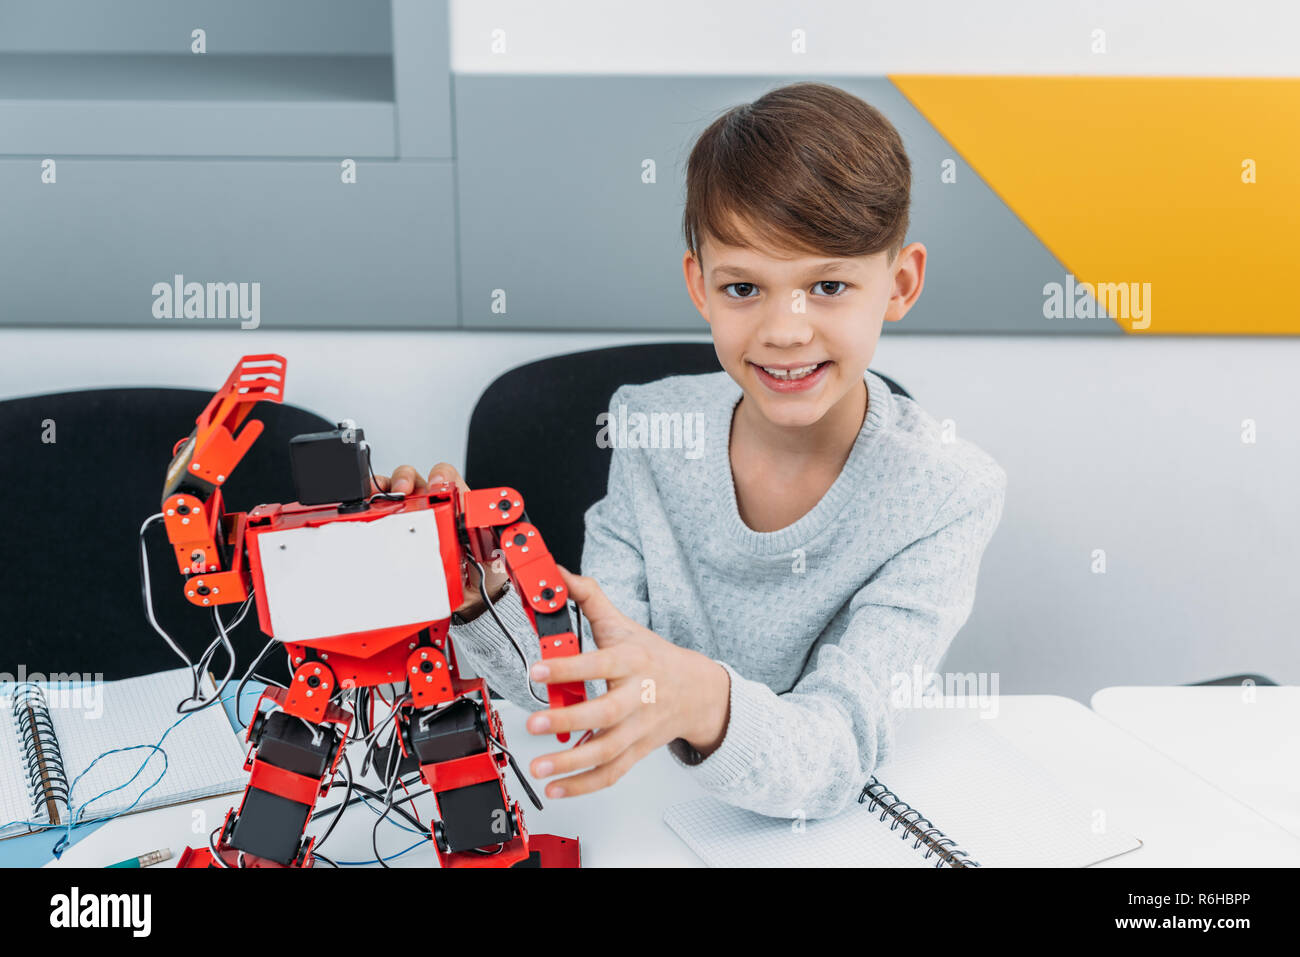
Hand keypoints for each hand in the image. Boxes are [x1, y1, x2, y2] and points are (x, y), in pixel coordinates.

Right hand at [370, 462, 507, 617]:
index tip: (435, 486)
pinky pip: (378, 520)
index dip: (438, 475)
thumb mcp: (491, 549)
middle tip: (401, 492)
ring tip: (376, 500)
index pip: (445, 476)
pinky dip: (368, 514)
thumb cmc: (483, 569)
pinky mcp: (397, 537)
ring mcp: (412, 520)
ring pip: (391, 496)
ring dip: (381, 492)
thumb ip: (490, 533)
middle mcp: (432, 507)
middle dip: (403, 479)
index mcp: (456, 503)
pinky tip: (365, 516)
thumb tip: (490, 522)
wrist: (471, 598)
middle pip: (412, 479)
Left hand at [523, 566, 730, 798]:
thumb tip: (558, 574)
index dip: (569, 667)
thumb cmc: (654, 657)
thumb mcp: (624, 624)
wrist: (699, 691)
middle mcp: (637, 697)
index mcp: (632, 661)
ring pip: (607, 751)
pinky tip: (557, 788)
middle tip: (534, 722)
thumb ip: (589, 597)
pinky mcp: (637, 751)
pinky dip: (585, 785)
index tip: (537, 669)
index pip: (600, 663)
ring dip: (571, 763)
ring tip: (540, 768)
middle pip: (604, 713)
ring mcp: (638, 728)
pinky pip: (612, 773)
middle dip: (568, 719)